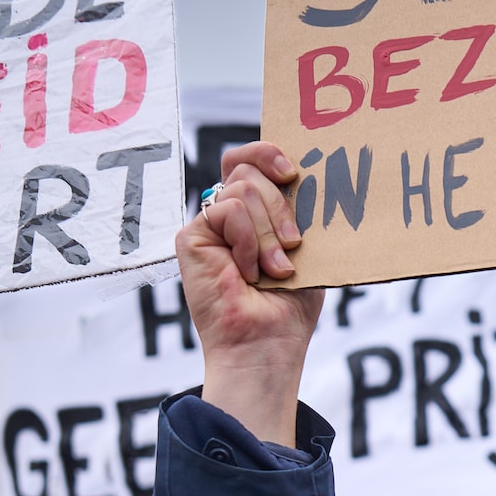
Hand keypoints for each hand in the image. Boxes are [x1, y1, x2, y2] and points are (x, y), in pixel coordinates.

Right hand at [178, 142, 323, 444]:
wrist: (266, 343)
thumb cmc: (289, 307)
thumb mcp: (304, 248)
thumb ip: (296, 208)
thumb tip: (303, 171)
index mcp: (254, 214)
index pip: (251, 159)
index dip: (268, 153)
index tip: (293, 172)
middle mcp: (228, 215)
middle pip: (247, 168)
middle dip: (280, 204)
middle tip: (293, 245)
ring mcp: (208, 226)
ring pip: (242, 189)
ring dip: (268, 233)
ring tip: (274, 270)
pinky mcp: (191, 237)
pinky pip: (228, 210)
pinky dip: (248, 241)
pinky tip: (248, 272)